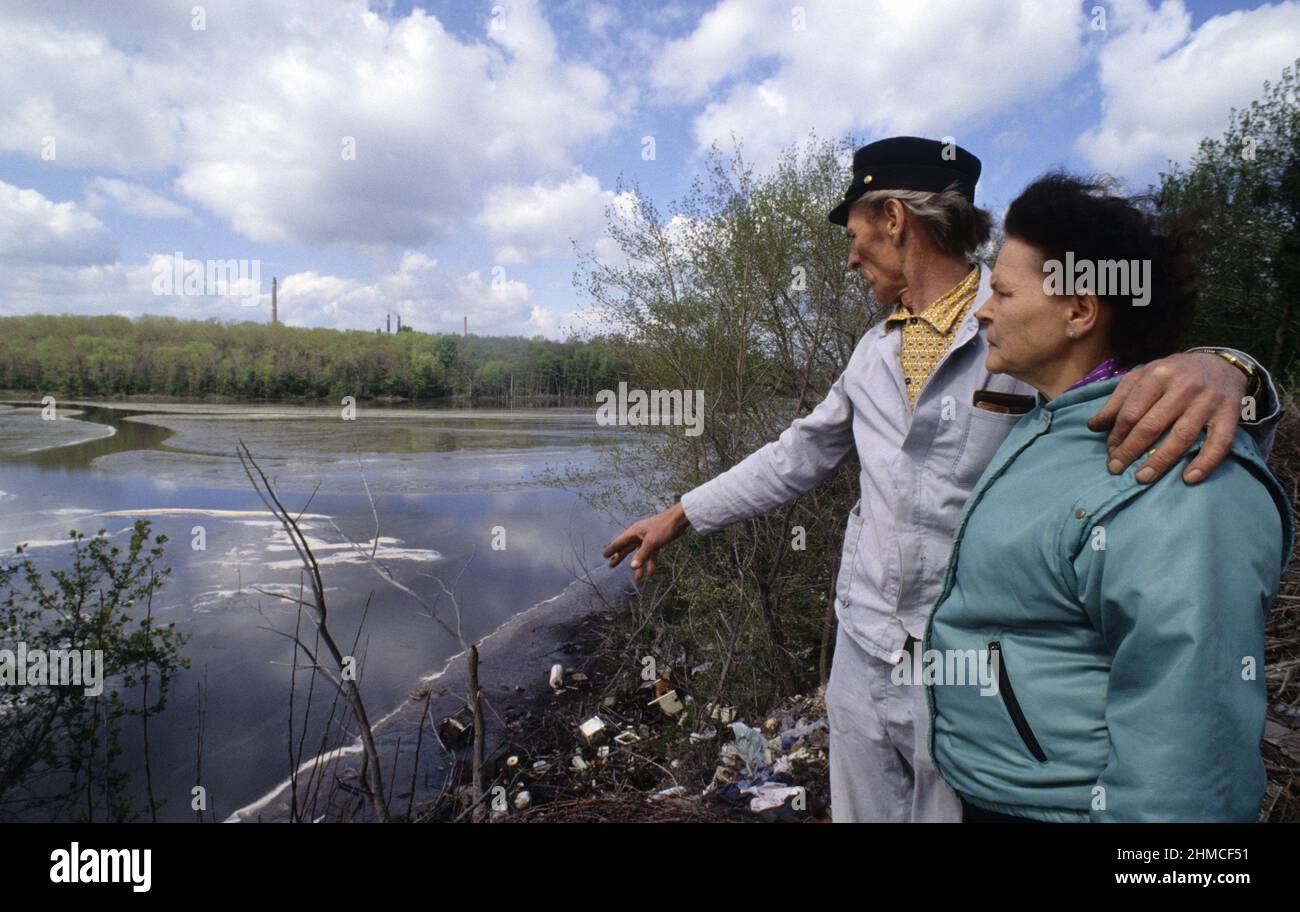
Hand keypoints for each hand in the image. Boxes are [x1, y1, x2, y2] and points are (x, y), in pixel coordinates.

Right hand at [602, 502, 691, 581]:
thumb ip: (642, 555)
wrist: (678, 520)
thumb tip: (632, 567)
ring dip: (638, 565)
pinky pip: (650, 554)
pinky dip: (650, 563)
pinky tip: (651, 573)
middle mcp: (639, 535)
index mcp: (634, 532)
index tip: (604, 555)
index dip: (612, 549)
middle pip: (627, 548)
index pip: (619, 542)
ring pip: (640, 554)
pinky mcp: (656, 542)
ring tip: (636, 577)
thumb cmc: (663, 527)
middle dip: (620, 557)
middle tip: (611, 565)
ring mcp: (647, 539)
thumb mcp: (651, 542)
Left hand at [1088, 352, 1248, 484]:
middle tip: (1116, 469)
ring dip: (1160, 461)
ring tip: (1143, 478)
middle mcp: (1184, 386)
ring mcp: (1209, 401)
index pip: (1131, 411)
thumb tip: (1093, 426)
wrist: (1221, 364)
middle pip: (1152, 425)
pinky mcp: (1230, 414)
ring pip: (1182, 436)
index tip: (1110, 453)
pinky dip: (1205, 462)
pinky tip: (1189, 478)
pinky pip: (1219, 443)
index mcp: (1158, 375)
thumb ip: (1119, 400)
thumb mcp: (1143, 376)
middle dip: (1131, 450)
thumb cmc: (1174, 374)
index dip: (1117, 435)